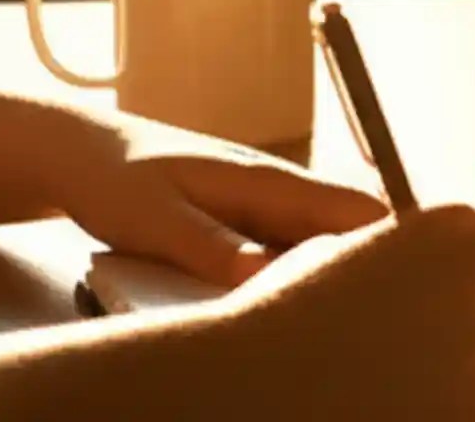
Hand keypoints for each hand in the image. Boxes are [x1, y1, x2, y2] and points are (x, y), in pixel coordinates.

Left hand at [50, 114, 386, 286]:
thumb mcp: (157, 219)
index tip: (391, 288)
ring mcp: (267, 208)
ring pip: (324, 245)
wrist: (84, 153)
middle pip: (353, 231)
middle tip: (355, 319)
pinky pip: (291, 253)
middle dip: (364, 270)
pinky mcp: (249, 225)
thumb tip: (266, 274)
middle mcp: (281, 193)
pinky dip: (296, 279)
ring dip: (328, 278)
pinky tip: (278, 308)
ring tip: (321, 320)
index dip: (389, 245)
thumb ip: (213, 247)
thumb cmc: (117, 178)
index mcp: (272, 183)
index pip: (361, 209)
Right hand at [229, 205, 474, 421]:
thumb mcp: (350, 252)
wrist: (255, 382)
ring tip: (405, 372)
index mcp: (451, 226)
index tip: (469, 291)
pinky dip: (458, 403)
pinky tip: (404, 399)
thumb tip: (460, 260)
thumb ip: (415, 250)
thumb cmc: (287, 317)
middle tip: (433, 339)